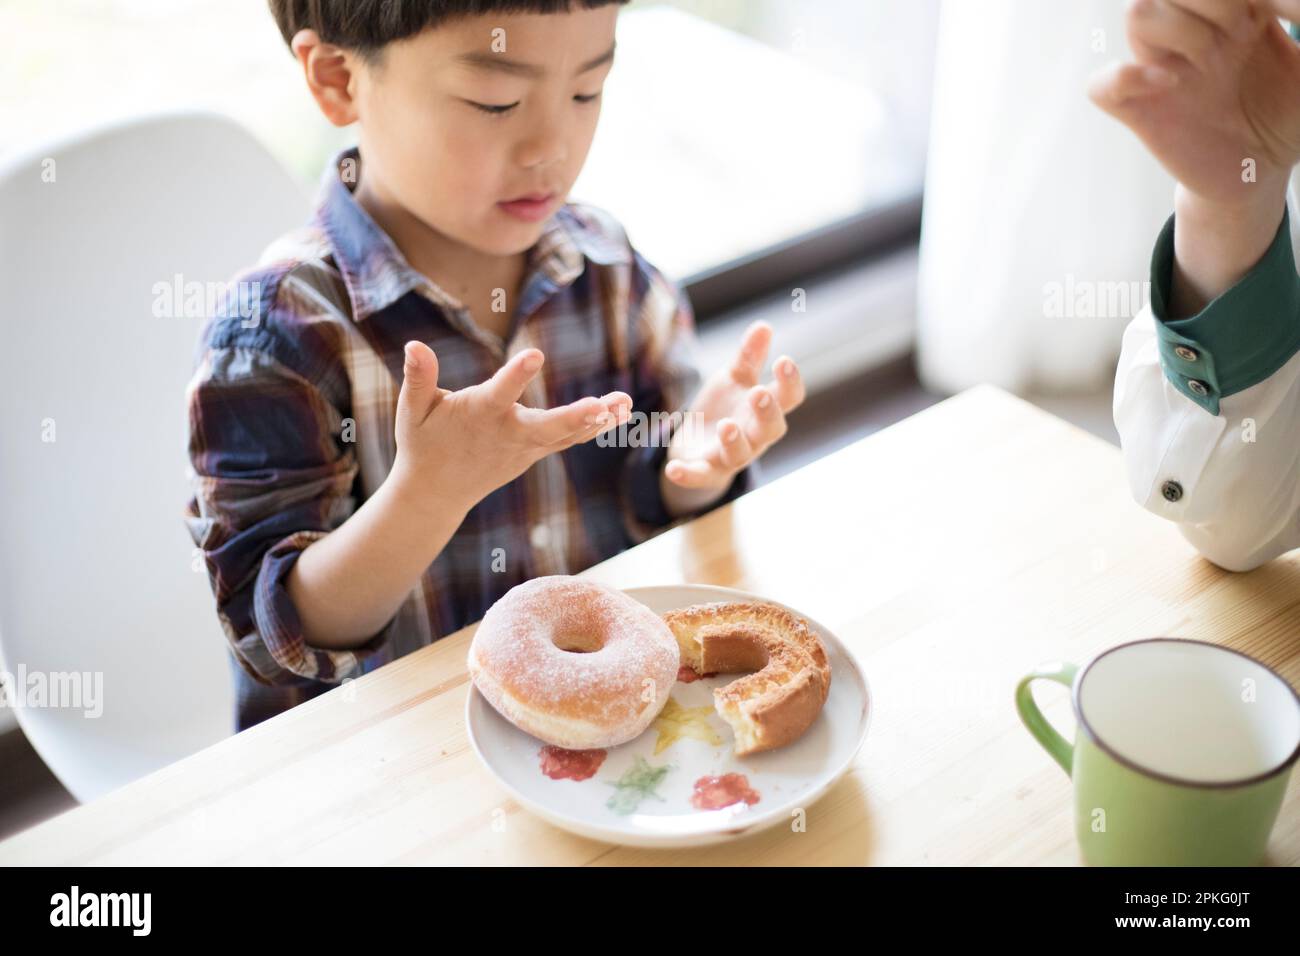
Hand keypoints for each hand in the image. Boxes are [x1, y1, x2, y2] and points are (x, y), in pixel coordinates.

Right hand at [390, 341, 630, 513]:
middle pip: (547, 426)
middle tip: (602, 404)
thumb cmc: (422, 444)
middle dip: (576, 416)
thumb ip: (418, 378)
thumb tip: (414, 345)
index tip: (535, 355)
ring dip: (597, 419)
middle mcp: (507, 433)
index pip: (500, 392)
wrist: (435, 493)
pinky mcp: (534, 452)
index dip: (516, 374)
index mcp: (479, 415)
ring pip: (566, 435)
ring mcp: (525, 447)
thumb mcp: (412, 411)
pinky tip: (620, 412)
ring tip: (625, 403)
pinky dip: (593, 427)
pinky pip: (568, 439)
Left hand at [663, 321, 804, 494]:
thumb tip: (763, 325)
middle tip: (759, 393)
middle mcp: (754, 437)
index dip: (789, 382)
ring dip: (733, 440)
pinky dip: (687, 474)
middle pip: (770, 430)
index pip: (788, 399)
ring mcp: (729, 456)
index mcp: (764, 411)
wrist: (698, 445)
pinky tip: (673, 469)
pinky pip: (698, 476)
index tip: (783, 360)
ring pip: (738, 454)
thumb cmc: (725, 408)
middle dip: (767, 413)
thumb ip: (748, 357)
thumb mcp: (734, 380)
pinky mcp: (705, 471)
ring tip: (727, 425)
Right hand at [1090, 0, 1299, 312]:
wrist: (1260, 173)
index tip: (1269, 23)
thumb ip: (1299, 24)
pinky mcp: (1139, 111)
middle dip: (1213, 2)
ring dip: (1177, 30)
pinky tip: (1168, 84)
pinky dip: (1126, 77)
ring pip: (1137, 13)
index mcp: (1235, 11)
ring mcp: (1160, 70)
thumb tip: (1293, 7)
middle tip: (1241, 35)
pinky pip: (1101, 85)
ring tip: (1208, 63)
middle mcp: (1192, 33)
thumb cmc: (1286, 117)